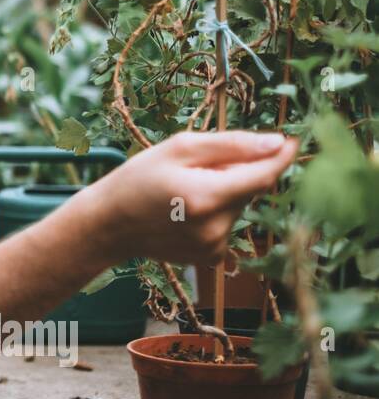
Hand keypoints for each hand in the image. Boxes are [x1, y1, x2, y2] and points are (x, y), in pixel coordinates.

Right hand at [85, 130, 298, 266]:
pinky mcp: (211, 257)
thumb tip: (276, 143)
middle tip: (200, 166)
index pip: (264, 176)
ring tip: (186, 190)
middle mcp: (215, 227)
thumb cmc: (137, 179)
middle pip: (250, 190)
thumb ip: (231, 145)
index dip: (281, 157)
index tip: (291, 141)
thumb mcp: (178, 149)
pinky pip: (229, 225)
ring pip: (240, 207)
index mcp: (207, 196)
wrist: (108, 225)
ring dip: (226, 193)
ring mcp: (214, 246)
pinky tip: (186, 212)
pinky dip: (217, 212)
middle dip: (237, 172)